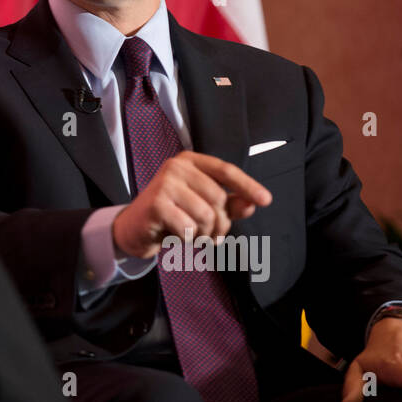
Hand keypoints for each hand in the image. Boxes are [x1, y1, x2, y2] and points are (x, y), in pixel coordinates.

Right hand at [111, 151, 271, 258]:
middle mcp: (176, 167)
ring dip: (205, 235)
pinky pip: (189, 227)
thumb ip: (229, 204)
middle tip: (212, 236)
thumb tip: (252, 204)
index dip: (247, 186)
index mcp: (190, 162)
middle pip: (218, 199)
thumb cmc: (173, 214)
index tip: (266, 200)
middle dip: (220, 224)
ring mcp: (164, 183)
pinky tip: (177, 236)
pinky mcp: (156, 203)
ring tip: (194, 236)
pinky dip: (188, 239)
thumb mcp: (203, 207)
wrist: (135, 228)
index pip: (225, 170)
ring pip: (206, 215)